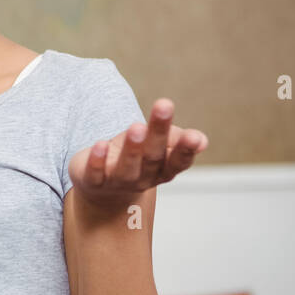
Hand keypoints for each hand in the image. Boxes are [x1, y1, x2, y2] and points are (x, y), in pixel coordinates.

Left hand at [68, 98, 208, 208]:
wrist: (102, 189)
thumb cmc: (135, 157)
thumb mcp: (156, 145)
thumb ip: (176, 140)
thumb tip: (200, 140)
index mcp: (164, 169)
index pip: (179, 161)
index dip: (186, 149)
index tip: (194, 136)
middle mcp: (144, 178)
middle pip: (153, 156)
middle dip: (158, 133)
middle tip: (164, 106)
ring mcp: (118, 182)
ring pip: (127, 167)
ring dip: (132, 148)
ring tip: (137, 127)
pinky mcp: (94, 182)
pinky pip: (96, 174)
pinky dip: (98, 161)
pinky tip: (99, 145)